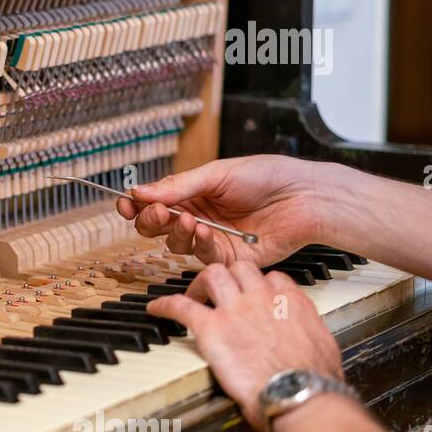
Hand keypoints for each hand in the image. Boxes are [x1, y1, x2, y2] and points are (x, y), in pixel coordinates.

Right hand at [116, 155, 329, 266]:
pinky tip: (206, 232)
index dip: (136, 205)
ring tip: (189, 220)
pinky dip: (199, 245)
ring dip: (176, 232)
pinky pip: (202, 257)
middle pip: (157, 227)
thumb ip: (178, 186)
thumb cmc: (268, 177)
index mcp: (193, 193)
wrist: (305, 197)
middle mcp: (198, 216)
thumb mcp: (217, 173)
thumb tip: (140, 191)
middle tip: (157, 212)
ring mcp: (212, 238)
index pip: (154, 202)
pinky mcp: (228, 258)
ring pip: (175, 244)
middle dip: (151, 221)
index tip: (125, 203)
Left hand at [148, 262, 343, 430]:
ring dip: (199, 283)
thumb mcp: (322, 346)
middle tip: (218, 293)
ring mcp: (235, 309)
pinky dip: (164, 304)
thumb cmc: (314, 381)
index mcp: (291, 302)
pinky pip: (180, 306)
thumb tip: (304, 341)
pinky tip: (155, 309)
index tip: (251, 295)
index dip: (259, 285)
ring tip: (193, 296)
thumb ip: (307, 333)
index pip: (272, 278)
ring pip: (212, 274)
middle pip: (240, 269)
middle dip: (228, 276)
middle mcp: (262, 298)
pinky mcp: (211, 327)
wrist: (299, 393)